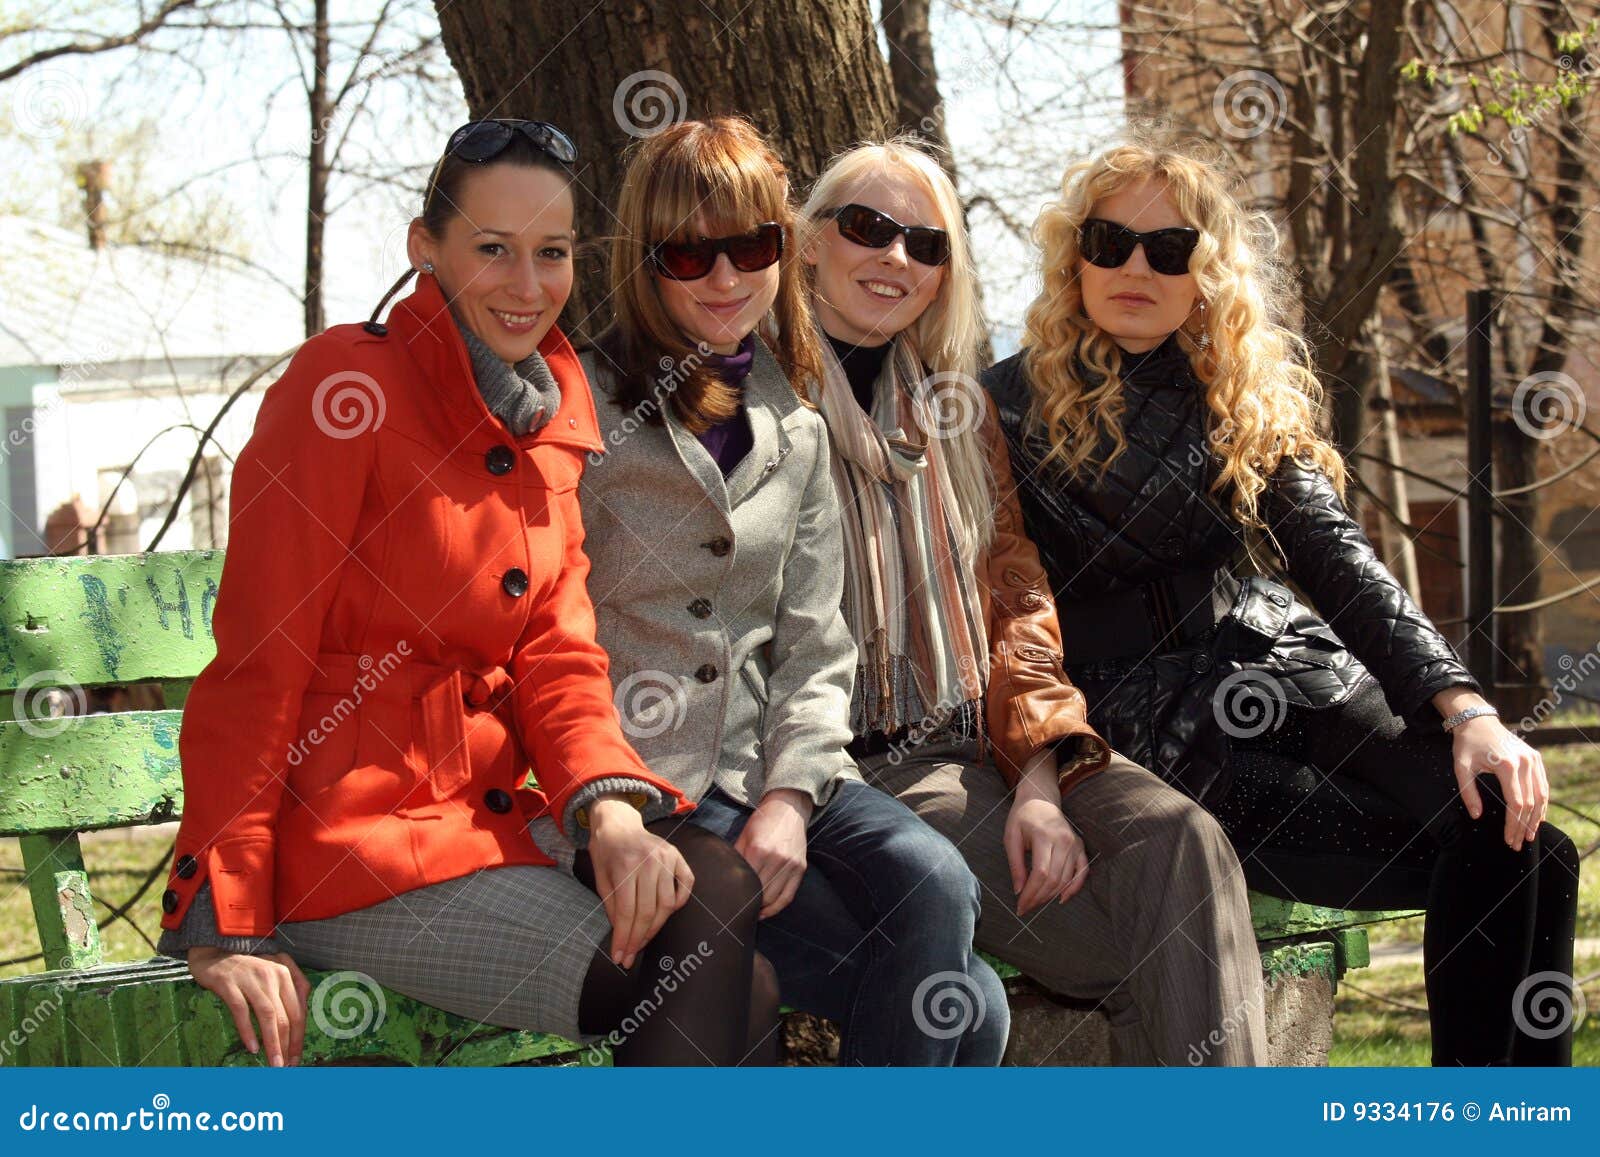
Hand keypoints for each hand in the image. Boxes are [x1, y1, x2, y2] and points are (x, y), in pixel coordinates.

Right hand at [187, 947, 310, 1066]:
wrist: (214, 952)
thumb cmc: (245, 969)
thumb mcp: (271, 976)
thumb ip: (285, 995)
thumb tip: (292, 1030)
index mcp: (286, 974)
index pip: (299, 1010)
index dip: (299, 1036)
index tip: (296, 1057)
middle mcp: (273, 974)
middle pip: (287, 1015)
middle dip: (289, 1044)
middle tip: (286, 1066)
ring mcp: (251, 978)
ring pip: (268, 1015)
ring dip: (273, 1042)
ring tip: (274, 1063)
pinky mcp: (230, 983)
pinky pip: (242, 1011)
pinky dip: (248, 1031)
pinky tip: (253, 1048)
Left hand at [587, 799, 693, 967]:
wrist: (618, 823)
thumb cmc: (606, 853)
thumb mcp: (600, 878)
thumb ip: (611, 905)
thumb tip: (623, 934)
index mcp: (625, 866)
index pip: (627, 912)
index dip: (624, 938)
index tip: (620, 957)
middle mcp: (649, 861)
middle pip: (648, 911)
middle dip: (638, 939)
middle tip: (630, 956)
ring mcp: (666, 857)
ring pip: (667, 904)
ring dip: (656, 927)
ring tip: (644, 939)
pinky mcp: (677, 856)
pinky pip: (686, 885)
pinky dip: (679, 902)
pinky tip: (666, 913)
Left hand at [734, 788, 811, 918]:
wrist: (788, 807)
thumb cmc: (763, 821)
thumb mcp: (744, 835)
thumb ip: (735, 856)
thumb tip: (724, 878)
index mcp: (758, 850)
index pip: (746, 883)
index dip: (738, 896)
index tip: (730, 903)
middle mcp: (777, 859)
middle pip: (760, 894)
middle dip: (749, 904)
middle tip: (739, 908)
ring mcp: (791, 865)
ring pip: (774, 898)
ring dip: (762, 908)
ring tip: (751, 911)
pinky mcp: (800, 868)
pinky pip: (789, 896)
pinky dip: (777, 907)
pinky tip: (766, 912)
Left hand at [1004, 751, 1088, 916]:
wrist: (1040, 798)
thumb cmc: (1022, 817)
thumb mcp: (1011, 837)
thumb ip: (1015, 864)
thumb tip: (1019, 890)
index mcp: (1045, 836)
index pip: (1041, 873)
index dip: (1031, 893)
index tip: (1020, 905)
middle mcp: (1064, 841)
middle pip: (1054, 879)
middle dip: (1039, 898)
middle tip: (1026, 908)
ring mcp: (1075, 844)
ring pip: (1067, 879)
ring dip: (1052, 896)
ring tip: (1037, 903)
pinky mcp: (1080, 847)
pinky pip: (1082, 872)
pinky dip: (1074, 887)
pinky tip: (1061, 898)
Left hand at [1449, 714, 1548, 850]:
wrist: (1478, 720)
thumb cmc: (1467, 744)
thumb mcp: (1461, 768)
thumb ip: (1468, 792)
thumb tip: (1477, 815)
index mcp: (1507, 766)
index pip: (1516, 803)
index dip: (1514, 824)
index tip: (1509, 839)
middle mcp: (1525, 763)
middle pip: (1530, 803)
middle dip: (1524, 826)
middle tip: (1518, 843)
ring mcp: (1533, 759)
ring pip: (1541, 795)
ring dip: (1536, 818)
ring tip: (1529, 835)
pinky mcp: (1535, 758)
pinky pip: (1542, 785)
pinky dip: (1542, 803)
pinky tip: (1537, 817)